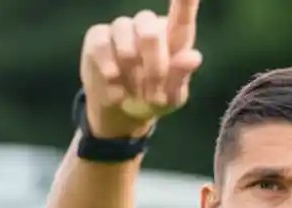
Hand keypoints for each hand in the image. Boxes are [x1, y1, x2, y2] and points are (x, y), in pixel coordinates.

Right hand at [80, 0, 202, 137]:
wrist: (120, 111)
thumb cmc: (153, 99)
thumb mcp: (171, 98)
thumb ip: (181, 77)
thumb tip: (193, 57)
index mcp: (173, 40)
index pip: (182, 17)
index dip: (185, 2)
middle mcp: (148, 27)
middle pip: (149, 29)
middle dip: (152, 66)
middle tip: (153, 94)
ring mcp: (122, 29)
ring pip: (122, 29)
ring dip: (128, 67)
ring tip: (133, 91)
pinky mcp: (98, 36)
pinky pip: (101, 43)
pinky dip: (108, 68)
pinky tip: (115, 87)